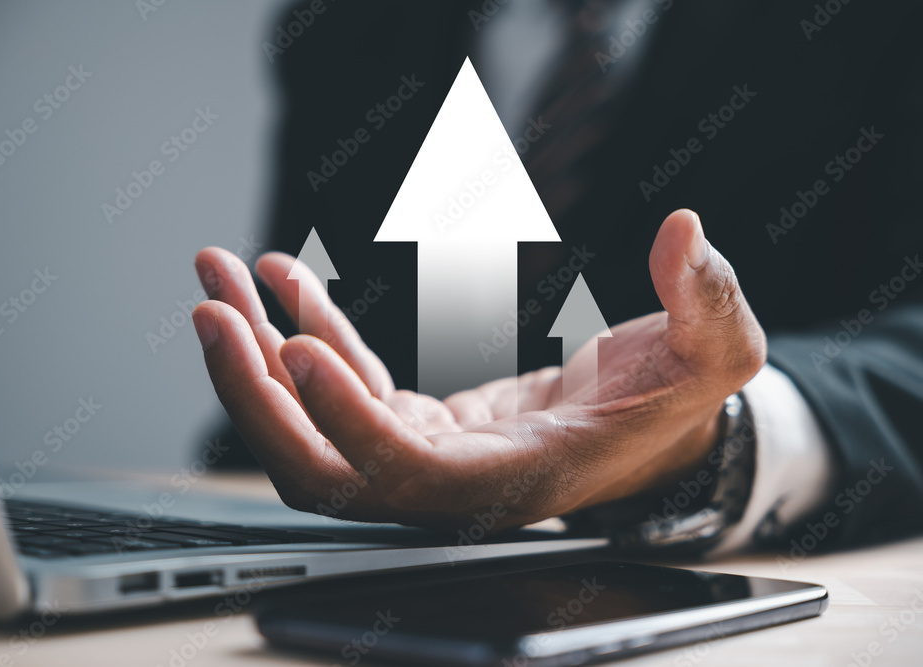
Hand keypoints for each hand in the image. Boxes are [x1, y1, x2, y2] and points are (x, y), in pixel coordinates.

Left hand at [190, 209, 765, 532]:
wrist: (644, 428)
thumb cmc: (675, 399)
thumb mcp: (716, 350)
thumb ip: (706, 300)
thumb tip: (683, 231)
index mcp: (515, 479)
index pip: (409, 475)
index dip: (348, 422)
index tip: (293, 349)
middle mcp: (451, 484)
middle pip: (326, 470)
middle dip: (256, 395)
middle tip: (212, 309)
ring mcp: (422, 456)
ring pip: (312, 433)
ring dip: (254, 359)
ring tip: (218, 279)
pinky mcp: (412, 426)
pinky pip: (341, 385)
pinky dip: (307, 332)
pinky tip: (282, 280)